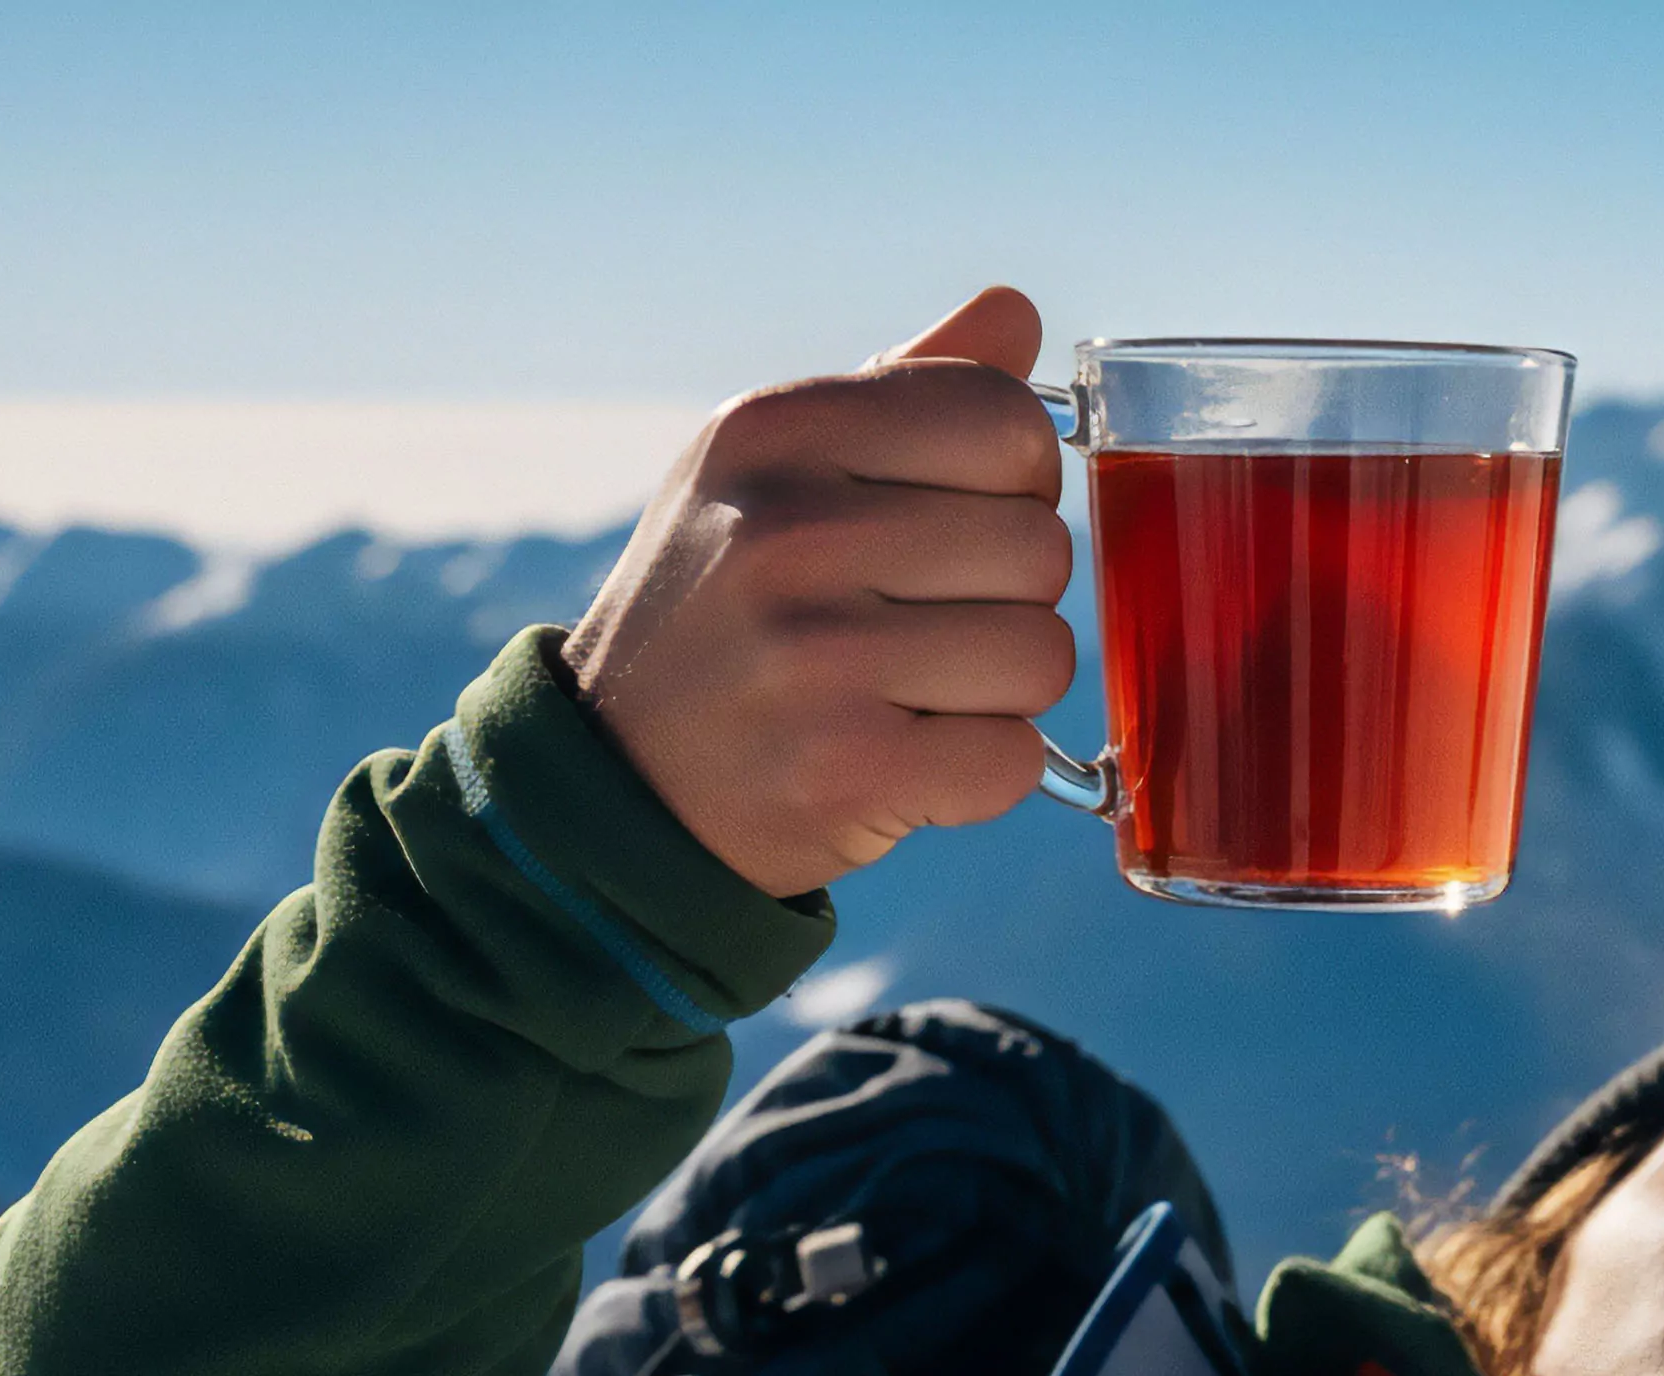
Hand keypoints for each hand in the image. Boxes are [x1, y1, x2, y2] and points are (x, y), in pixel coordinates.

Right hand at [564, 287, 1072, 899]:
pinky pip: (1013, 758)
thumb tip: (1014, 312)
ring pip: (1041, 655)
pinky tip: (905, 757)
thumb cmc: (730, 605)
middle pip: (1039, 545)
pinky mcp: (846, 771)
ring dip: (1000, 688)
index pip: (1006, 419)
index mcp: (778, 431)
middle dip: (1009, 594)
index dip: (1013, 480)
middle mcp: (788, 533)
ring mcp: (815, 659)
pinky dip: (980, 772)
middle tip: (923, 622)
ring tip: (911, 689)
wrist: (622, 776)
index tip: (953, 521)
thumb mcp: (778, 470)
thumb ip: (903, 389)